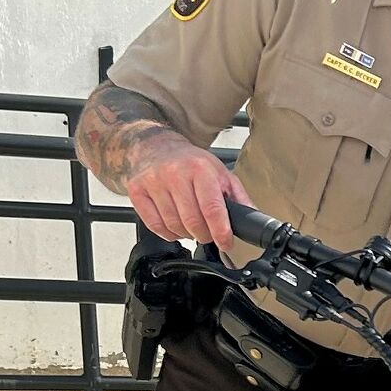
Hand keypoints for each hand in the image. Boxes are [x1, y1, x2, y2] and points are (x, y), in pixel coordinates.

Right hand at [128, 143, 251, 247]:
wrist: (155, 147)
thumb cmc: (190, 162)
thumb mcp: (219, 173)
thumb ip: (238, 197)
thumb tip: (253, 220)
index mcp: (200, 169)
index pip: (212, 208)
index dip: (220, 232)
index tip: (226, 243)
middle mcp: (175, 174)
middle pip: (193, 222)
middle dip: (204, 235)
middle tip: (208, 233)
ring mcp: (154, 182)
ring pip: (174, 226)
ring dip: (186, 234)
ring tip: (191, 225)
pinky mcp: (137, 190)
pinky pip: (155, 226)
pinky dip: (168, 233)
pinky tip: (174, 225)